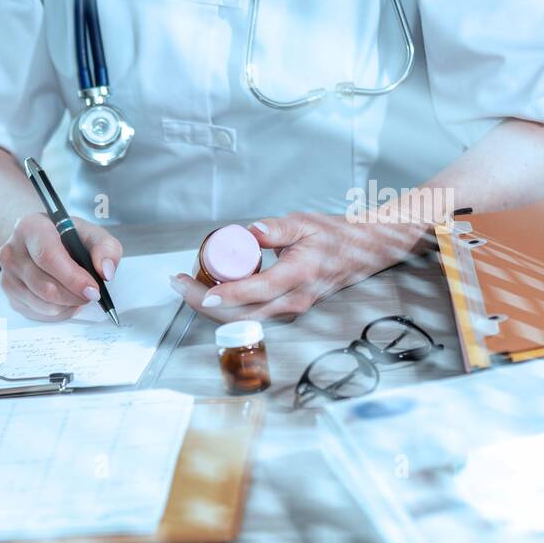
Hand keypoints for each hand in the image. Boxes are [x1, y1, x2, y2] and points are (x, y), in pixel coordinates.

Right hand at [0, 212, 122, 320]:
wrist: (41, 241)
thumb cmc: (67, 237)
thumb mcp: (92, 234)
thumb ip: (106, 249)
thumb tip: (105, 271)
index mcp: (30, 227)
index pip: (48, 257)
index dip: (73, 278)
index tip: (93, 289)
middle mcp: (11, 251)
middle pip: (44, 286)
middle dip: (73, 296)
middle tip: (91, 295)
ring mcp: (7, 274)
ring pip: (41, 303)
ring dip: (67, 306)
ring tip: (79, 295)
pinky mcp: (9, 294)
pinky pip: (36, 313)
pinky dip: (57, 312)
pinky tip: (66, 300)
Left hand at [171, 214, 426, 321]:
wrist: (364, 252)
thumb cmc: (335, 236)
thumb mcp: (304, 223)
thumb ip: (276, 229)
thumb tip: (250, 233)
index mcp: (298, 276)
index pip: (255, 292)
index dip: (224, 295)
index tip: (198, 290)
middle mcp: (294, 300)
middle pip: (242, 315)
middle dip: (204, 305)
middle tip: (179, 284)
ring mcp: (291, 309)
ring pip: (244, 320)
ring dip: (212, 308)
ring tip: (187, 287)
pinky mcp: (287, 310)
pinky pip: (252, 316)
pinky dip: (227, 308)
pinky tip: (210, 293)